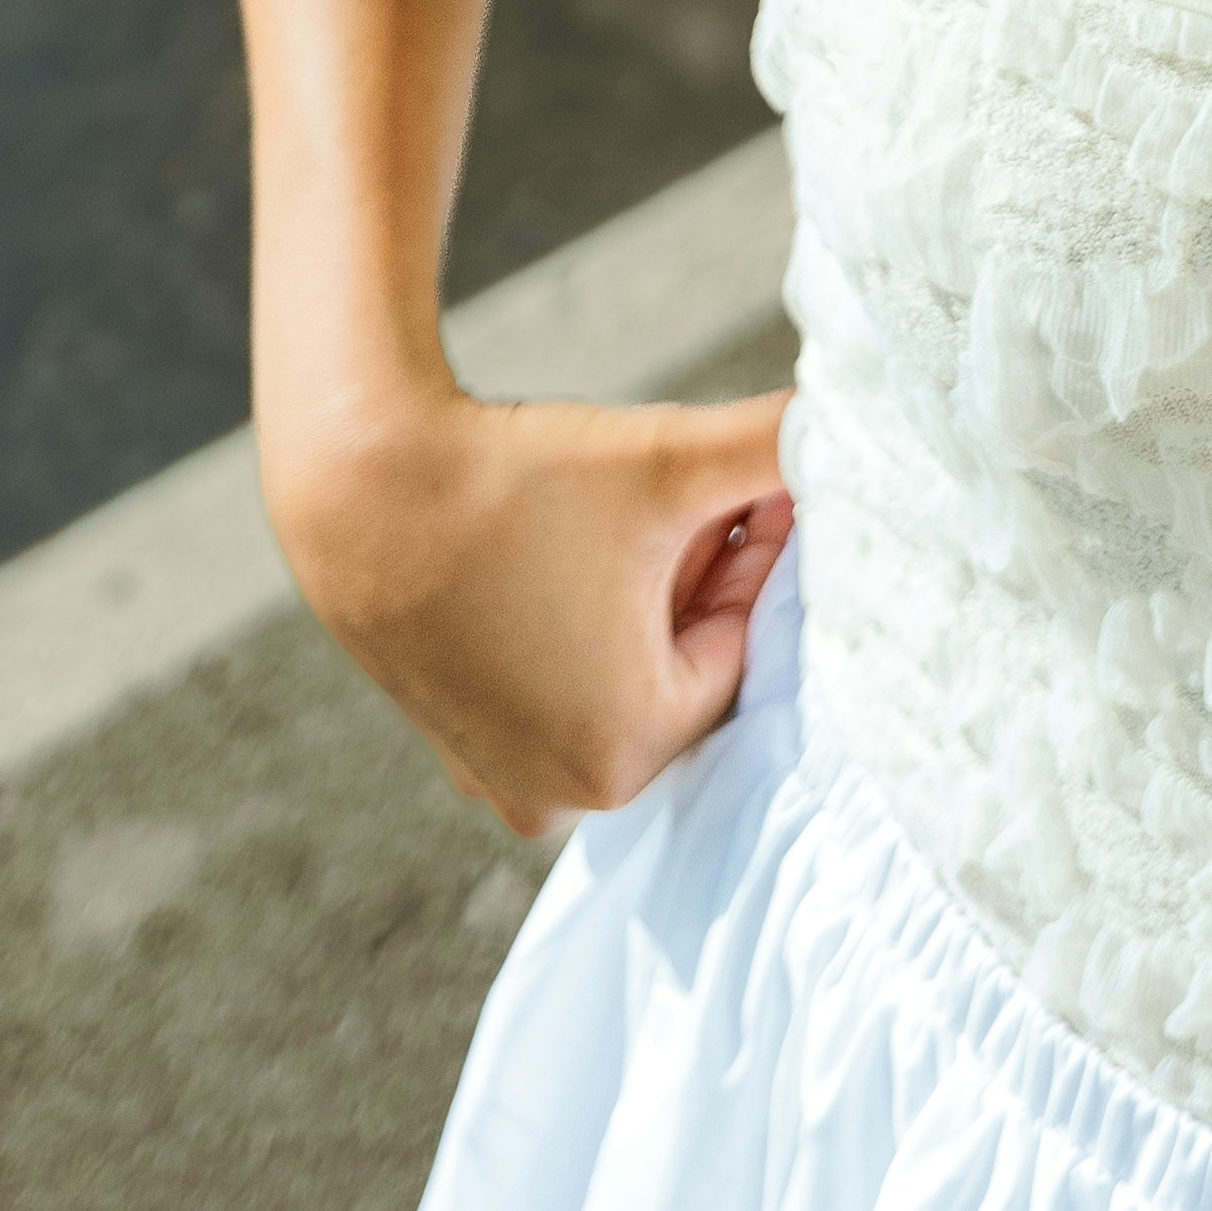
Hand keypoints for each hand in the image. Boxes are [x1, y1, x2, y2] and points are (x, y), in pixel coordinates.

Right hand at [272, 382, 794, 837]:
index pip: (743, 651)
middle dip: (707, 581)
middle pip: (685, 671)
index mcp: (630, 751)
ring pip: (626, 677)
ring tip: (644, 508)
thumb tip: (852, 415)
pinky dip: (585, 626)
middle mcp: (568, 795)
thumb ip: (778, 444)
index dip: (762, 559)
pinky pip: (562, 690)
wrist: (359, 482)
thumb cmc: (517, 479)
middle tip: (712, 492)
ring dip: (652, 597)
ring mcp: (506, 779)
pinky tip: (580, 546)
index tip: (768, 486)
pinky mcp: (463, 747)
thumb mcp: (670, 459)